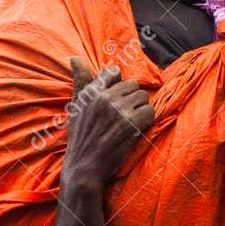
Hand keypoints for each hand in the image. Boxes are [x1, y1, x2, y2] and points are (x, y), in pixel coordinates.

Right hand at [60, 58, 153, 191]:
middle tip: (124, 116)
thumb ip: (80, 81)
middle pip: (133, 85)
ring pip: (143, 97)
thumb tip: (74, 58)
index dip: (119, 86)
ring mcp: (118, 110)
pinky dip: (147, 121)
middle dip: (132, 99)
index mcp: (91, 92)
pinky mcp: (131, 124)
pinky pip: (150, 112)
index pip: (114, 72)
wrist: (84, 167)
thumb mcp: (76, 107)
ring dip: (140, 110)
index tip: (117, 101)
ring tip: (130, 123)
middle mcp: (104, 97)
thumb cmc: (81, 138)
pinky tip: (137, 129)